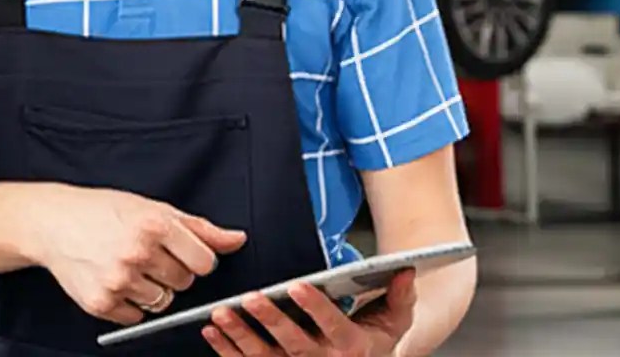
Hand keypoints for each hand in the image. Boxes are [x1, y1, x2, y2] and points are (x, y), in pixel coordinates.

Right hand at [24, 183, 247, 324]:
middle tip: (148, 254)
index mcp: (156, 225)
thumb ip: (199, 228)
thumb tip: (237, 240)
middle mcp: (138, 252)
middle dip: (172, 270)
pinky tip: (114, 279)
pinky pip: (135, 317)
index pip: (205, 262)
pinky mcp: (101, 302)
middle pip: (185, 282)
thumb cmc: (105, 211)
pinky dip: (129, 303)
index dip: (195, 258)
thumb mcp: (154, 209)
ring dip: (151, 288)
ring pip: (162, 301)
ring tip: (129, 265)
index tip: (179, 251)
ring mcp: (119, 280)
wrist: (54, 222)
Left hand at [202, 269, 416, 356]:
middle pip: (293, 343)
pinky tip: (213, 334)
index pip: (332, 325)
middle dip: (270, 320)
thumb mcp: (395, 322)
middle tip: (251, 298)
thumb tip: (406, 270)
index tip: (297, 286)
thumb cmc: (375, 343)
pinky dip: (228, 351)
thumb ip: (400, 296)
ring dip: (240, 337)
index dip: (314, 307)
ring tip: (222, 315)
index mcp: (351, 346)